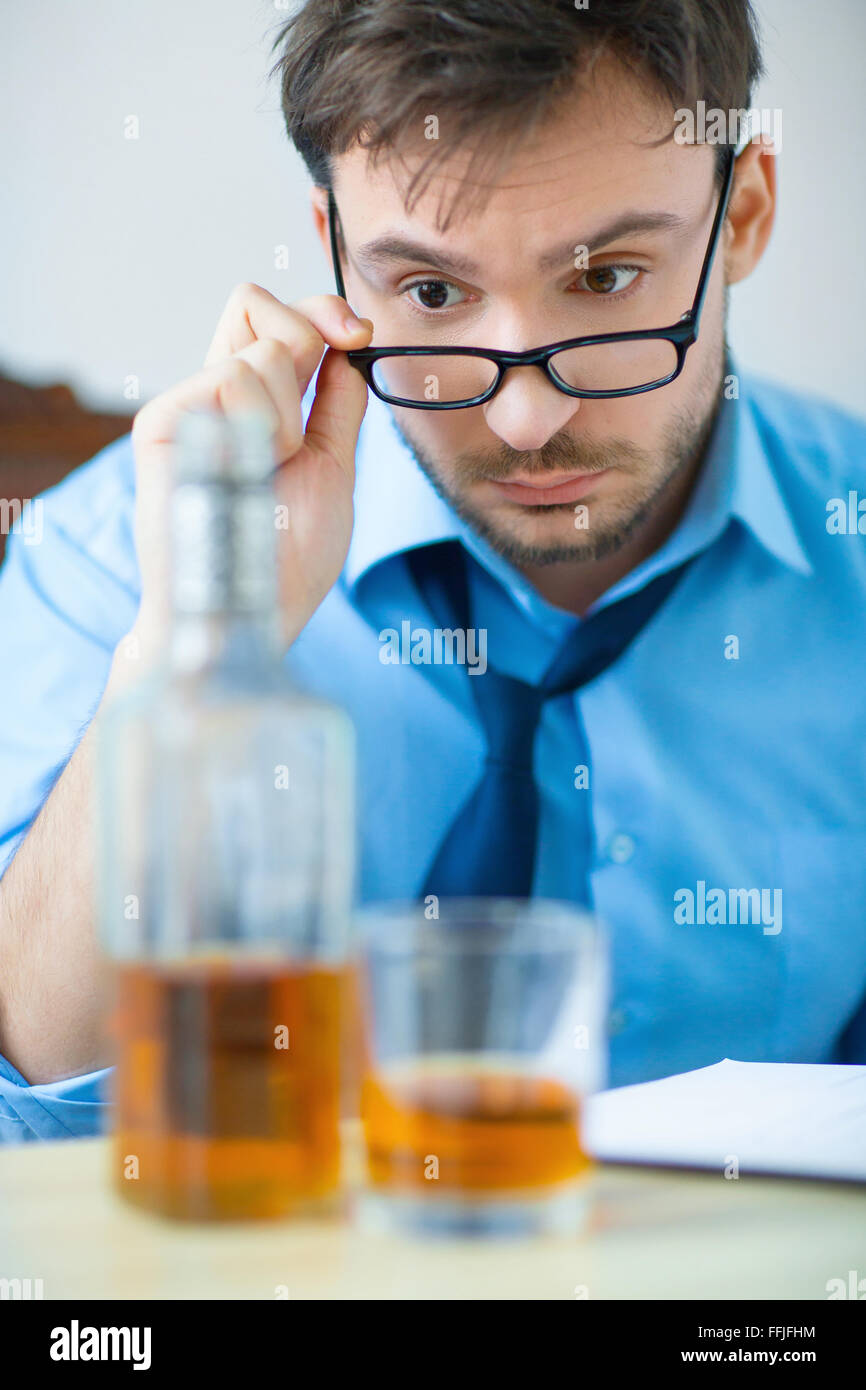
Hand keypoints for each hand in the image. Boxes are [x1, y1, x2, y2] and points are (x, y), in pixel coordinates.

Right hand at [126, 282, 372, 662]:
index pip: (278, 320)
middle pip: (258, 304)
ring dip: (288, 421)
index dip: (321, 312)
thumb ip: (338, 403)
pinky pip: (234, 378)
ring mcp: (186, 405)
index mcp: (251, 404)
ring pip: (263, 352)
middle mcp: (213, 395)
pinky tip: (244, 472)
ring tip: (265, 475)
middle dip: (308, 349)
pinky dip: (260, 429)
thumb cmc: (287, 556)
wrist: (253, 609)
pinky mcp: (163, 421)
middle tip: (302, 426)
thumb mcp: (333, 466)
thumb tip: (348, 342)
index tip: (356, 335)